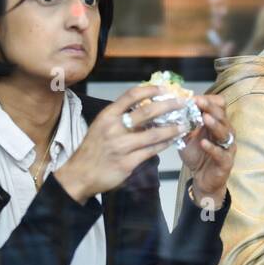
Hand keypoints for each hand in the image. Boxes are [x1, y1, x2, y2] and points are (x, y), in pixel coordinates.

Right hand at [55, 85, 183, 203]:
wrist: (79, 175)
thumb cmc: (93, 149)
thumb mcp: (101, 126)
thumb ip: (120, 116)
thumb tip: (146, 105)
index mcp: (107, 116)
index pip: (131, 95)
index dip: (151, 90)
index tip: (165, 89)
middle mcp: (114, 128)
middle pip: (147, 112)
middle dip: (169, 105)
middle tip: (182, 103)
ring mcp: (121, 146)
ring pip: (154, 134)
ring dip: (172, 128)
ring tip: (184, 125)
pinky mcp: (127, 163)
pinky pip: (151, 151)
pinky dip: (164, 145)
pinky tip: (173, 141)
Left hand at [178, 94, 233, 205]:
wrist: (202, 179)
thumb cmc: (197, 155)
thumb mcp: (187, 137)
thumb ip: (183, 124)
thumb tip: (170, 109)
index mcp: (216, 123)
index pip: (218, 105)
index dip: (208, 100)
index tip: (193, 98)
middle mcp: (225, 132)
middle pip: (222, 115)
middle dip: (210, 107)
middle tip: (198, 102)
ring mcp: (227, 147)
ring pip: (225, 132)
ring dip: (214, 124)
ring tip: (205, 118)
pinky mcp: (226, 162)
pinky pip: (221, 153)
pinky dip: (212, 148)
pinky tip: (204, 143)